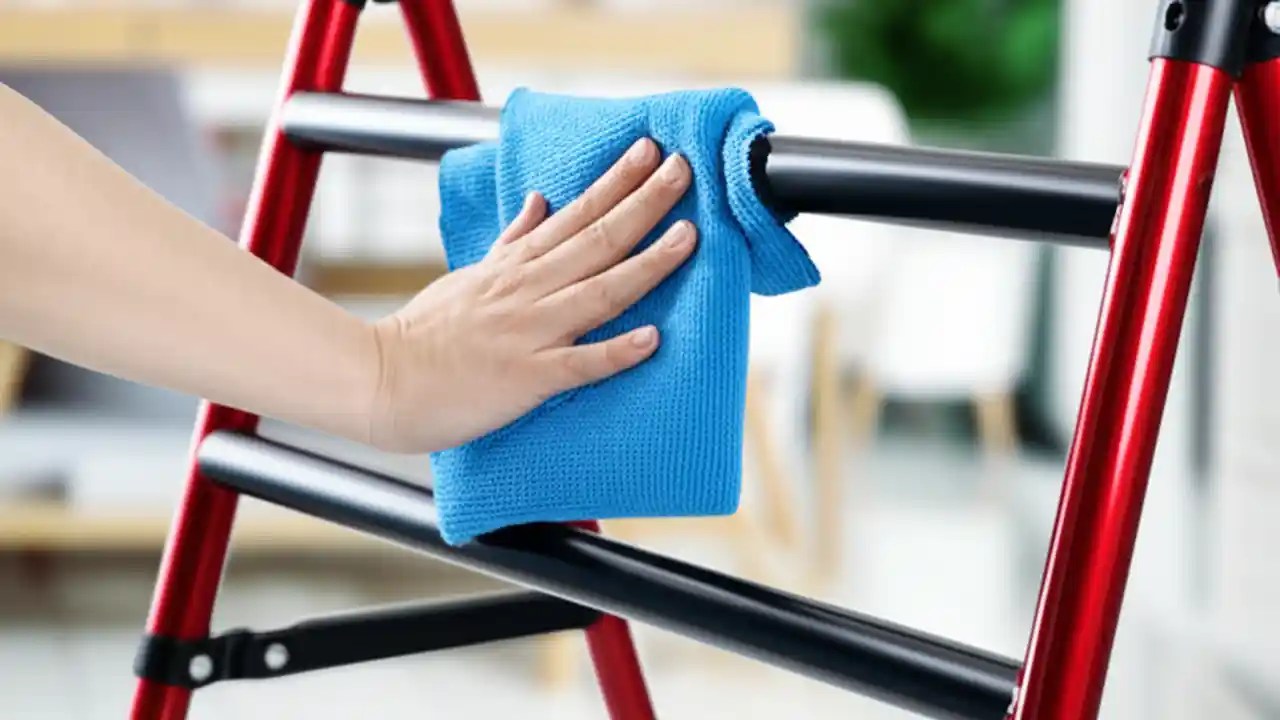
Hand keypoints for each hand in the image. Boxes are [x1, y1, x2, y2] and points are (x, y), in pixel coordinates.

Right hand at [367, 138, 695, 452]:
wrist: (380, 381)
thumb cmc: (425, 334)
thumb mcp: (468, 274)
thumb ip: (510, 240)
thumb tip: (537, 200)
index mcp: (515, 266)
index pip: (576, 213)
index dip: (617, 181)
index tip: (651, 150)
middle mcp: (527, 290)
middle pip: (596, 239)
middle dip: (645, 202)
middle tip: (684, 169)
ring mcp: (528, 332)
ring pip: (598, 292)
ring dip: (646, 264)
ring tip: (688, 237)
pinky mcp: (526, 379)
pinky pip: (578, 364)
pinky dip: (616, 351)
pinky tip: (653, 339)